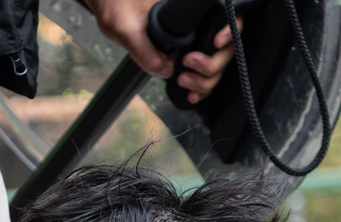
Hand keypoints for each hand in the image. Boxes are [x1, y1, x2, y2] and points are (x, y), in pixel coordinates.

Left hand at [86, 0, 242, 103]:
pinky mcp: (186, 51)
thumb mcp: (126, 28)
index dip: (230, 31)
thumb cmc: (118, 6)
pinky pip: (202, 71)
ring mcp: (194, 38)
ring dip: (205, 79)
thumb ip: (144, 50)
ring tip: (184, 81)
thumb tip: (166, 71)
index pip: (229, 16)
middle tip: (188, 65)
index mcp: (192, 8)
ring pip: (216, 63)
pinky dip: (200, 85)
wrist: (109, 8)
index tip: (217, 42)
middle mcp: (199, 21)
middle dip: (211, 64)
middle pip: (226, 47)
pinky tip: (190, 94)